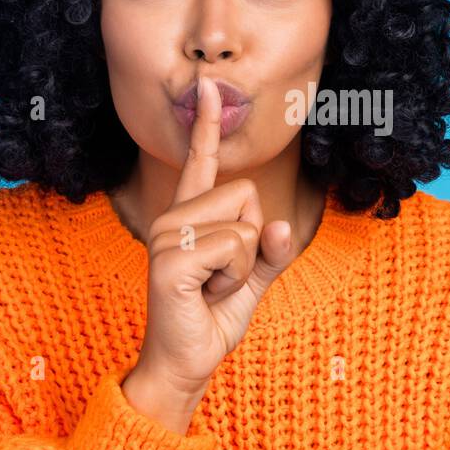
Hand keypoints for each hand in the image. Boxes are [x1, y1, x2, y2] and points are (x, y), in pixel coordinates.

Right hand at [133, 75, 294, 398]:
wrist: (185, 363)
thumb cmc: (212, 318)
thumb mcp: (253, 280)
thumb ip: (272, 250)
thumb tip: (282, 226)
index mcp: (189, 216)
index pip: (201, 162)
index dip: (207, 126)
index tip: (206, 86)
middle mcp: (173, 217)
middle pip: (248, 195)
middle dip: (253, 243)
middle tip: (221, 277)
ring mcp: (167, 236)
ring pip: (246, 226)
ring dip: (243, 266)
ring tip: (211, 288)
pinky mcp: (170, 259)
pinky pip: (236, 248)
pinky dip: (234, 278)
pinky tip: (206, 294)